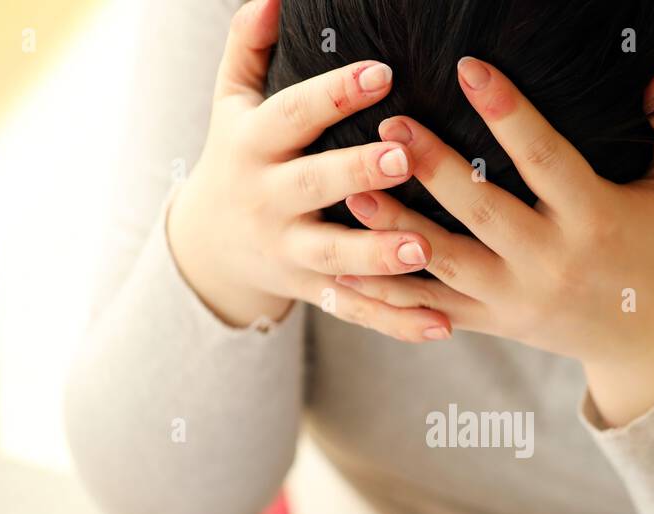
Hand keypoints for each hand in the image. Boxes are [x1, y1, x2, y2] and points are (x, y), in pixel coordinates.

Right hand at [166, 0, 452, 341]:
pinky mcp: (314, 292)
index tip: (381, 72)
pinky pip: (358, 310)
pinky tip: (442, 325)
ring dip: (379, 255)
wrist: (211, 247)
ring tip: (423, 248)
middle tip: (402, 157)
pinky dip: (398, 322)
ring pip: (337, 257)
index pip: (292, 115)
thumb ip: (248, 48)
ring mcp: (291, 253)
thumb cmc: (238, 156)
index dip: (333, 95)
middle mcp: (269, 202)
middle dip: (356, 173)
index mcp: (253, 147)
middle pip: (313, 187)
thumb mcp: (232, 103)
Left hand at [335, 58, 653, 423]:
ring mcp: (517, 297)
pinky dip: (390, 290)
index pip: (546, 158)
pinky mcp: (493, 321)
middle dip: (435, 168)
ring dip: (399, 227)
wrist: (647, 338)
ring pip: (448, 262)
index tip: (470, 67)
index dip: (509, 112)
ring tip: (356, 192)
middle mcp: (552, 261)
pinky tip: (348, 263)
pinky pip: (434, 307)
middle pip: (484, 211)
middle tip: (390, 124)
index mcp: (596, 219)